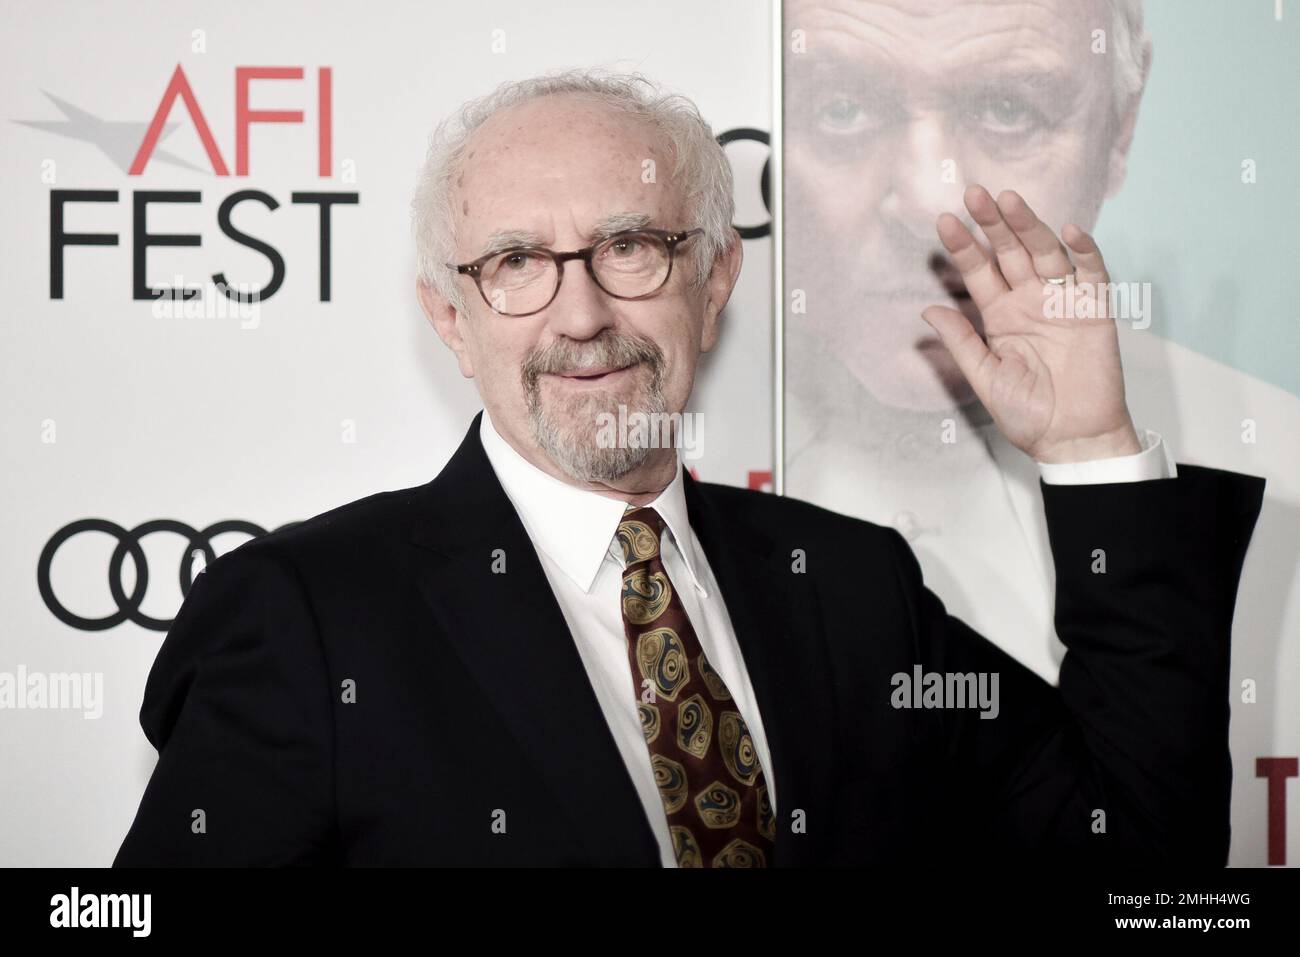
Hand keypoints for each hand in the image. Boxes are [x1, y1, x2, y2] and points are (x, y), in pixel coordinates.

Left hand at [921, 185, 1140, 463]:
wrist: (1071, 439)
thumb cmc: (1028, 414)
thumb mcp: (984, 377)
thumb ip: (961, 342)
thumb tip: (928, 310)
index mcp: (1000, 316)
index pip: (978, 272)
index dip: (963, 247)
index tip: (944, 221)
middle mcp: (1030, 301)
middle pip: (1010, 252)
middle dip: (993, 223)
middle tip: (974, 193)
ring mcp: (1063, 302)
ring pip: (1046, 254)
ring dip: (1029, 226)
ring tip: (1009, 200)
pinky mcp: (1095, 311)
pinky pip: (1092, 274)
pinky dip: (1084, 251)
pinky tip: (1068, 230)